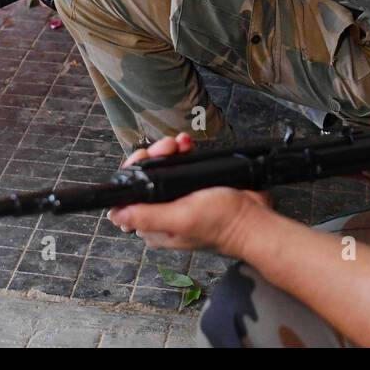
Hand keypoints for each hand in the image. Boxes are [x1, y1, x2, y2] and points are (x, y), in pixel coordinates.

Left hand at [110, 133, 270, 253]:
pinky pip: (181, 162)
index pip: (130, 195)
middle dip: (154, 156)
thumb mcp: (181, 219)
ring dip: (168, 150)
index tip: (144, 159)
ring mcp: (179, 196)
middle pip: (145, 177)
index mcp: (154, 225)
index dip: (133, 173)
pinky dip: (182, 150)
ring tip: (180, 144)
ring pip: (162, 166)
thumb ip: (147, 216)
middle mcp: (164, 211)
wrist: (255, 217)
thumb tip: (114, 215)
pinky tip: (188, 145)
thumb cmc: (222, 223)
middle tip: (167, 148)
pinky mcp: (194, 183)